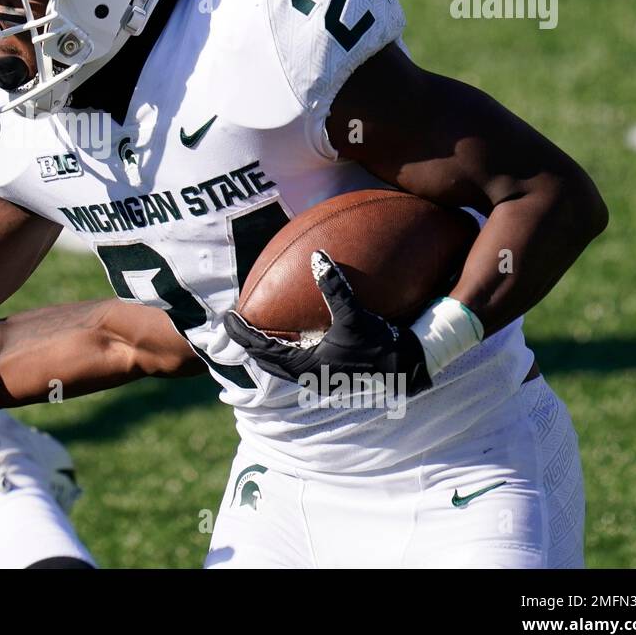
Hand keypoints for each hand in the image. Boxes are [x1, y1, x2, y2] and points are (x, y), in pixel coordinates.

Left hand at [224, 250, 431, 394]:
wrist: (408, 368)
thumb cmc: (381, 344)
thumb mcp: (355, 315)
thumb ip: (335, 287)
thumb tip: (318, 257)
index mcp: (306, 366)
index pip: (262, 350)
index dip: (242, 334)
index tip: (227, 319)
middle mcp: (309, 376)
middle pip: (267, 361)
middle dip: (249, 343)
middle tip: (236, 324)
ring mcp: (320, 378)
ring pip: (283, 365)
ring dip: (268, 349)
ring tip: (258, 330)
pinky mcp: (331, 374)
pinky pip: (299, 362)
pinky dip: (288, 348)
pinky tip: (293, 334)